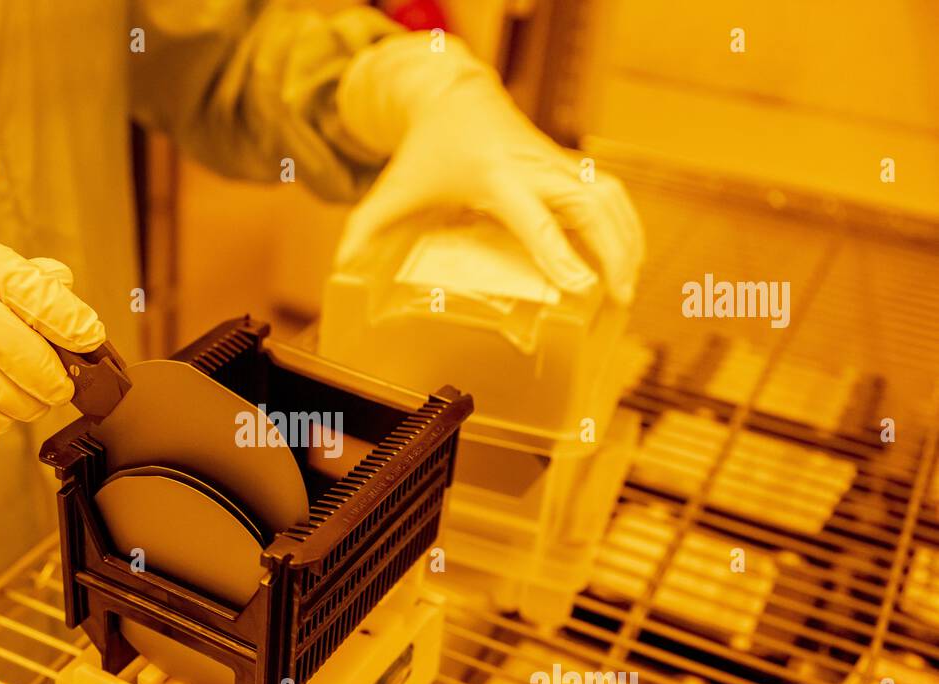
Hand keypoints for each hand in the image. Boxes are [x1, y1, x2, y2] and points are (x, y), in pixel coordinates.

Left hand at [336, 34, 643, 303]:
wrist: (456, 98)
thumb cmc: (427, 149)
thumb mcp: (393, 189)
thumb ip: (366, 228)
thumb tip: (340, 266)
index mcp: (494, 176)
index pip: (534, 217)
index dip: (558, 252)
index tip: (580, 286)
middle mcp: (533, 166)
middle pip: (588, 207)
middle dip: (611, 251)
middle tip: (618, 300)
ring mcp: (556, 162)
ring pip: (608, 195)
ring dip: (626, 239)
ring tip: (628, 288)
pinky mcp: (569, 164)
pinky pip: (609, 191)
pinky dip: (625, 223)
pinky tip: (629, 256)